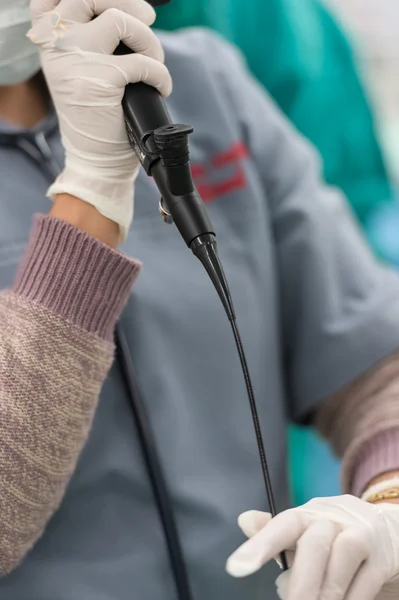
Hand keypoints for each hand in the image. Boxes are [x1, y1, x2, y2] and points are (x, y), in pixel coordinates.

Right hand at [28, 0, 171, 240]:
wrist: (95, 161)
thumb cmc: (94, 120)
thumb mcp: (80, 72)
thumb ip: (90, 42)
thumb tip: (131, 17)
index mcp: (48, 42)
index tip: (120, 7)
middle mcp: (56, 45)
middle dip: (129, 5)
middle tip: (147, 20)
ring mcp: (76, 59)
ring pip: (120, 20)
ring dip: (148, 39)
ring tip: (154, 60)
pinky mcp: (102, 79)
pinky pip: (143, 62)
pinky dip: (160, 73)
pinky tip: (161, 87)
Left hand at [226, 495, 398, 599]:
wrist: (384, 528)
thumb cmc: (332, 535)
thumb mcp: (303, 531)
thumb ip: (273, 531)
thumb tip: (244, 520)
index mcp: (307, 515)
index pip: (282, 525)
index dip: (259, 545)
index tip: (236, 568)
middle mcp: (333, 520)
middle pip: (313, 547)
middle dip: (300, 583)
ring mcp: (360, 537)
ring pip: (339, 566)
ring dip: (325, 596)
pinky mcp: (382, 558)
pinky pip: (364, 585)